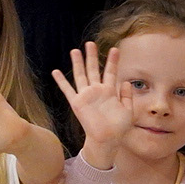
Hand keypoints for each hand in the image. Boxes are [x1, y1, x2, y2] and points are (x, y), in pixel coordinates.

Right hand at [55, 41, 134, 161]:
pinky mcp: (77, 103)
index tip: (115, 49)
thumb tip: (126, 82)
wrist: (107, 140)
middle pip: (93, 69)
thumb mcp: (128, 111)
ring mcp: (86, 96)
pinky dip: (61, 81)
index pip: (111, 72)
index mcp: (109, 91)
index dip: (113, 61)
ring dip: (78, 63)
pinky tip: (56, 72)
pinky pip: (67, 90)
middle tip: (91, 43)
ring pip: (81, 75)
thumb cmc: (119, 128)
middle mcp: (97, 91)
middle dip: (92, 56)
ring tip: (75, 51)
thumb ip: (127, 96)